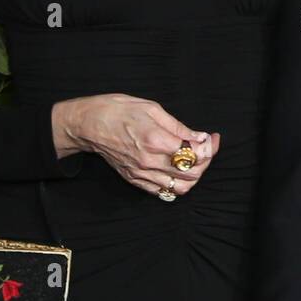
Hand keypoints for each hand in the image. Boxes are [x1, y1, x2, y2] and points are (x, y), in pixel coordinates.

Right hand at [52, 94, 218, 196]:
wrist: (89, 124)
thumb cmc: (118, 110)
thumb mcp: (151, 108)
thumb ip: (178, 127)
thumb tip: (200, 138)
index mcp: (155, 140)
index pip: (194, 153)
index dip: (209, 146)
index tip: (211, 138)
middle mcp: (149, 161)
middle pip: (191, 173)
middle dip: (205, 161)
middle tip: (206, 148)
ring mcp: (141, 173)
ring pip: (180, 187)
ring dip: (193, 176)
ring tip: (194, 161)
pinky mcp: (134, 179)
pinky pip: (162, 192)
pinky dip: (176, 184)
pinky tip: (177, 170)